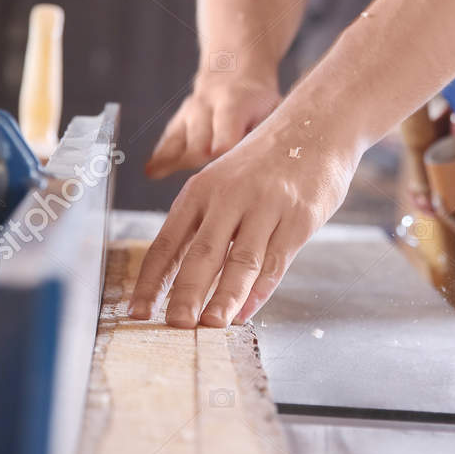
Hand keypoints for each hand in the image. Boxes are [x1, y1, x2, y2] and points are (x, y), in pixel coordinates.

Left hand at [130, 106, 360, 326]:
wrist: (316, 127)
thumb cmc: (264, 164)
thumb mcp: (224, 183)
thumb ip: (206, 226)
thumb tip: (183, 282)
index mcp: (201, 189)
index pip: (167, 242)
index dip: (151, 280)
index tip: (138, 311)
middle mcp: (230, 196)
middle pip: (202, 253)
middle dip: (186, 293)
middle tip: (175, 325)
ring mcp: (266, 206)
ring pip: (241, 261)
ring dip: (225, 297)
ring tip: (211, 326)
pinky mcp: (299, 218)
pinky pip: (276, 261)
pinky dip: (260, 291)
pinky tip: (247, 312)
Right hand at [145, 64, 281, 178]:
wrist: (234, 71)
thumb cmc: (261, 101)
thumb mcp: (274, 109)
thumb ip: (270, 132)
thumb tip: (272, 165)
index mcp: (235, 101)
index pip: (226, 127)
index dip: (223, 148)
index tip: (221, 168)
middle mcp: (206, 105)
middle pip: (198, 140)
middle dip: (199, 162)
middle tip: (204, 192)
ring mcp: (189, 114)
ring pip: (179, 141)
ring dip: (174, 163)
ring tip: (167, 184)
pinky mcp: (177, 123)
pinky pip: (167, 142)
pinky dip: (160, 157)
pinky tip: (151, 172)